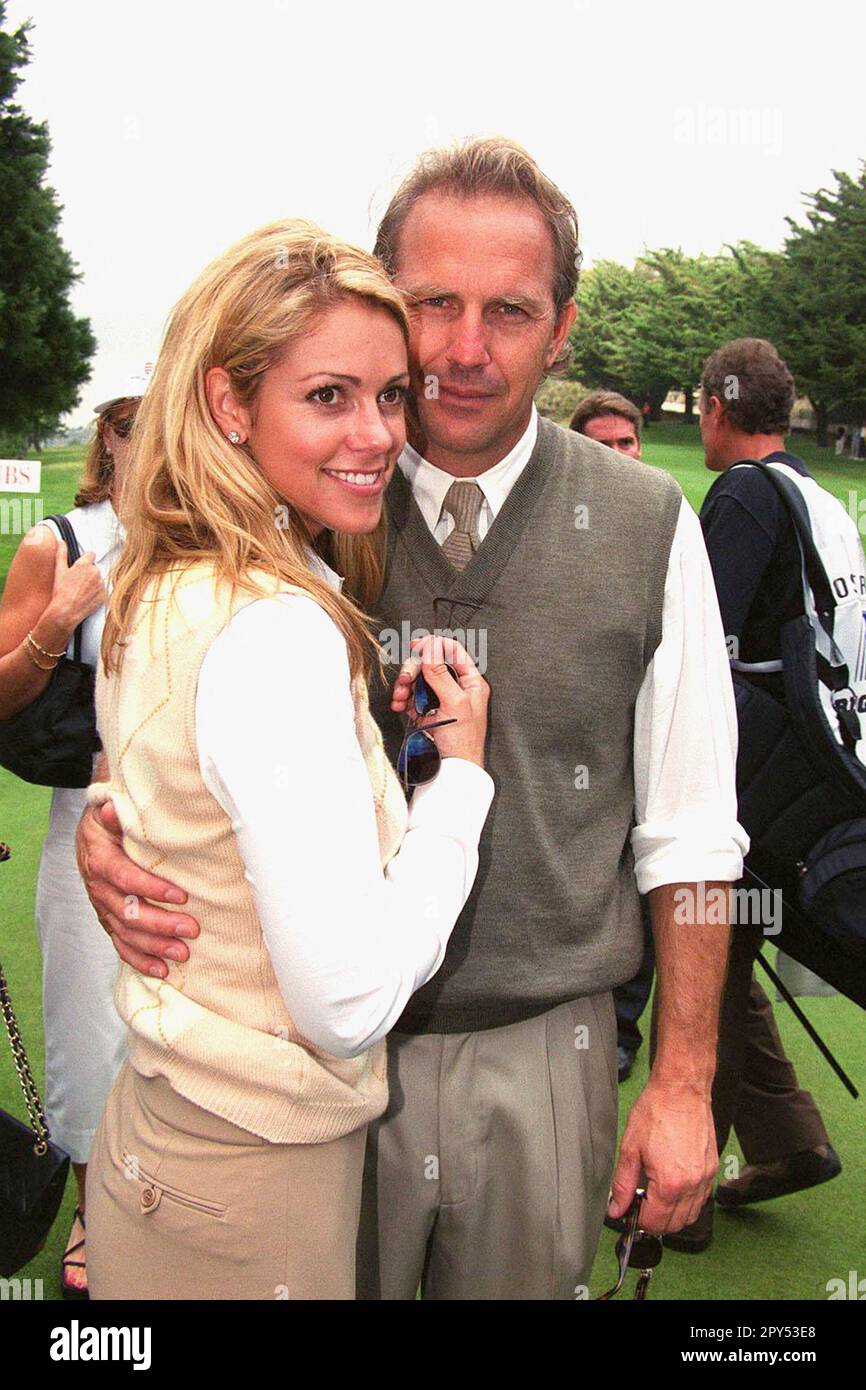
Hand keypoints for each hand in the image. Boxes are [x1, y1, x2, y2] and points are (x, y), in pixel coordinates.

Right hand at [43, 543, 106, 630]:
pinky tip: (87, 597)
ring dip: (93, 583)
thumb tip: (61, 541)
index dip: (86, 559)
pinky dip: (96, 593)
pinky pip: (102, 591)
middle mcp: (95, 572)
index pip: (91, 554)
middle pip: (94, 568)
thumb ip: (61, 554)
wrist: (67, 611)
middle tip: (78, 582)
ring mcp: (101, 584)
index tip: (81, 566)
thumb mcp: (59, 570)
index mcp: (84, 564)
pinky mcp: (104, 595)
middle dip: (88, 573)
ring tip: (81, 591)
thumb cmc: (61, 591)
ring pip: (98, 580)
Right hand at [76, 800, 198, 977]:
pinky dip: (140, 960)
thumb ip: (114, 813)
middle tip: (191, 929)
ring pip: (126, 933)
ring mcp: (103, 907)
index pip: (125, 877)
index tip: (180, 895)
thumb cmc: (109, 822)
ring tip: (182, 953)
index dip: (150, 888)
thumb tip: (112, 807)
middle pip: (127, 911)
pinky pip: (121, 945)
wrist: (91, 836)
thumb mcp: (108, 810)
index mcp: (100, 859)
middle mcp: (98, 887)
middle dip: (160, 924)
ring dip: (154, 946)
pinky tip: (162, 970)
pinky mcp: (109, 920)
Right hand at [391, 634, 488, 768]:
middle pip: (431, 665)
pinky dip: (403, 699)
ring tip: (400, 697)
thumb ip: (441, 674)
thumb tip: (432, 648)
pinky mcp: (426, 712)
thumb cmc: (463, 742)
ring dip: (406, 686)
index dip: (435, 646)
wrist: (453, 770)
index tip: (417, 646)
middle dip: (415, 671)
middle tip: (406, 680)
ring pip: (418, 680)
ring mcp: (440, 700)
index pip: (453, 653)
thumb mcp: (455, 703)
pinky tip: (400, 706)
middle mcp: (456, 688)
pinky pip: (411, 697)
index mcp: (471, 682)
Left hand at [607, 1075, 717, 1234]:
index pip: (655, 1222)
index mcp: (670, 1183)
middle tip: (641, 1204)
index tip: (631, 1209)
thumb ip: (623, 1184)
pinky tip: (674, 1187)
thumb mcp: (630, 1148)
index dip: (639, 1219)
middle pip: (675, 1225)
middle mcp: (692, 1184)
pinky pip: (702, 1198)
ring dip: (674, 1215)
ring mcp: (705, 1177)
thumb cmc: (657, 1111)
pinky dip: (688, 1201)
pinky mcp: (712, 1168)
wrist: (681, 1089)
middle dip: (656, 1221)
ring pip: (692, 1215)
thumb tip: (617, 1207)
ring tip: (657, 1196)